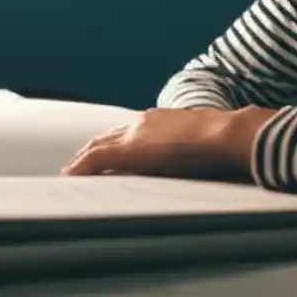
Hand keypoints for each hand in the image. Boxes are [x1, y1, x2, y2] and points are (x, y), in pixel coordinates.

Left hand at [61, 107, 276, 180]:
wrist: (226, 134)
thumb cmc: (226, 141)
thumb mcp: (207, 142)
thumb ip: (196, 147)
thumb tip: (207, 160)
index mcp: (162, 120)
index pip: (130, 131)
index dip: (114, 142)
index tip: (105, 152)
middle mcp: (144, 123)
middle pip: (109, 136)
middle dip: (92, 149)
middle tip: (78, 164)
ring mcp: (135, 134)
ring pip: (98, 146)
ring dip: (84, 159)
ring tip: (71, 172)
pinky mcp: (130, 150)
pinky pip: (95, 158)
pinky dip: (81, 166)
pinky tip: (70, 176)